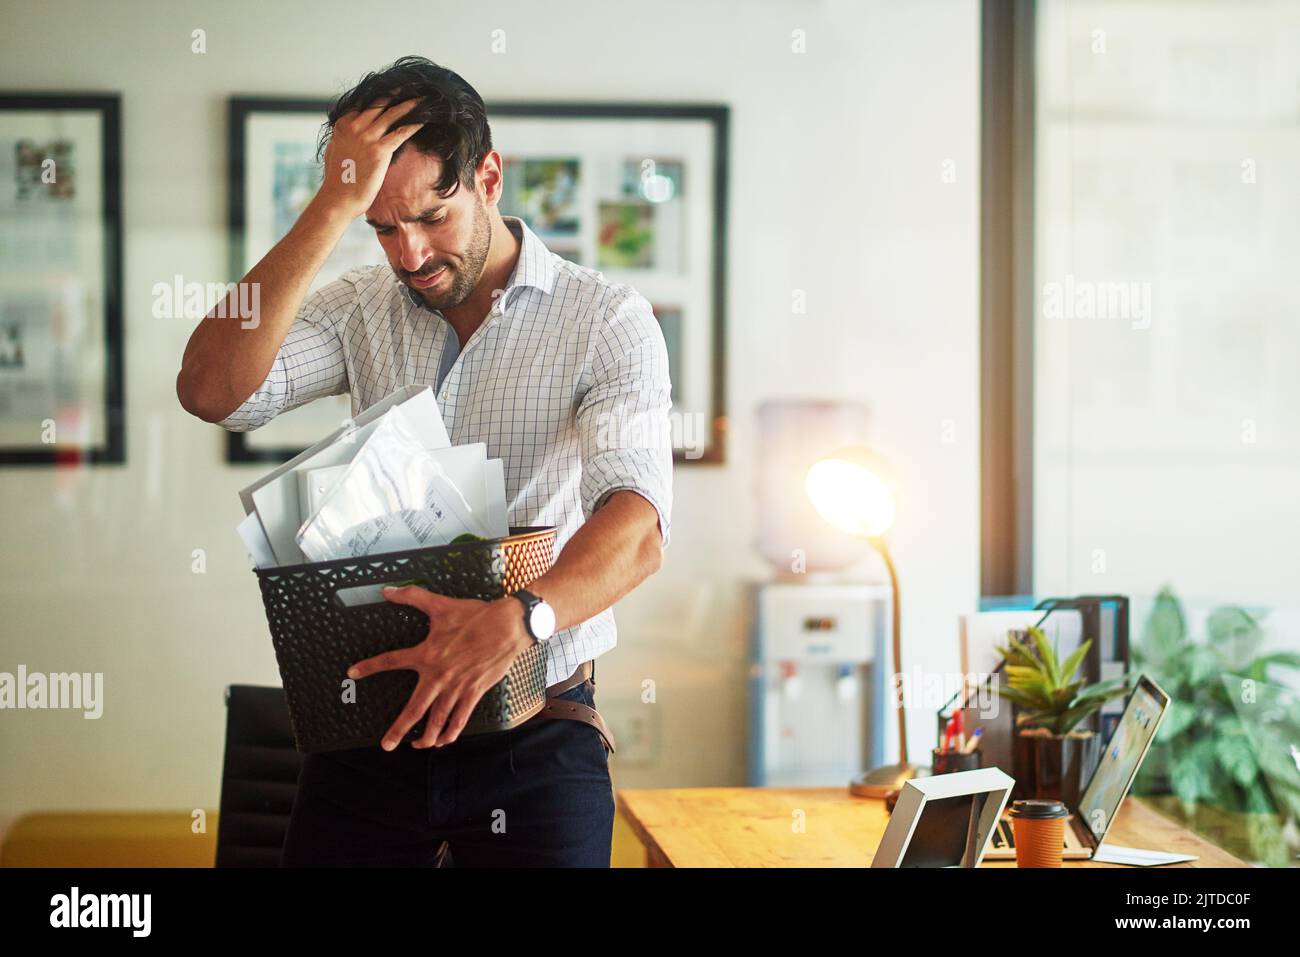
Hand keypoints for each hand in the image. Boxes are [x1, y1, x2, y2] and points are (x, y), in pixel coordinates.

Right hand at [315, 97, 422, 218]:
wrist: (339, 198)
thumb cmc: (338, 179)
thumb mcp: (335, 150)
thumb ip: (344, 136)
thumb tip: (349, 131)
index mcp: (342, 124)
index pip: (364, 104)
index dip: (381, 98)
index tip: (394, 93)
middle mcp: (354, 126)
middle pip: (379, 104)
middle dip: (396, 95)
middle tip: (411, 88)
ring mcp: (366, 137)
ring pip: (392, 115)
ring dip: (409, 106)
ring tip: (422, 100)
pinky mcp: (379, 151)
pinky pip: (400, 133)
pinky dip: (414, 125)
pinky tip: (424, 121)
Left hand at [347, 587, 532, 750]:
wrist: (507, 626)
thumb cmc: (475, 616)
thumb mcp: (441, 604)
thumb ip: (412, 596)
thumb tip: (389, 590)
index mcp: (427, 654)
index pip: (392, 661)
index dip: (370, 667)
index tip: (353, 673)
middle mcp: (439, 676)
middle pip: (414, 709)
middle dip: (399, 730)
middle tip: (386, 745)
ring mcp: (457, 687)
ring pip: (438, 720)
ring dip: (426, 737)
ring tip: (416, 746)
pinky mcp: (474, 692)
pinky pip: (460, 718)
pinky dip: (451, 733)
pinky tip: (444, 741)